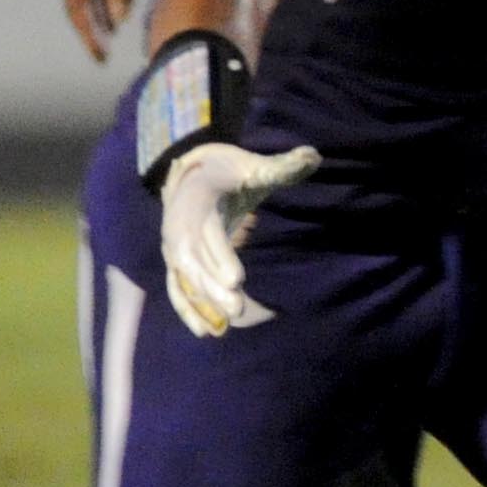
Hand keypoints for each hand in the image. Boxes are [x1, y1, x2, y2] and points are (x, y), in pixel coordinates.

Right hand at [64, 0, 159, 63]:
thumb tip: (115, 20)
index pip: (76, 5)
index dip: (86, 33)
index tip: (99, 55)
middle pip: (79, 3)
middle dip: (89, 31)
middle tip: (102, 58)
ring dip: (99, 18)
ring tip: (110, 43)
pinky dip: (109, 1)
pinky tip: (119, 16)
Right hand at [156, 141, 320, 337]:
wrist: (189, 171)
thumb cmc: (226, 169)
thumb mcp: (250, 164)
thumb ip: (280, 165)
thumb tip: (314, 155)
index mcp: (195, 202)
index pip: (206, 234)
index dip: (219, 257)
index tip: (236, 280)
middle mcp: (178, 227)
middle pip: (193, 262)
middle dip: (212, 287)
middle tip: (237, 308)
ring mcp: (173, 246)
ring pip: (184, 279)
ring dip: (201, 303)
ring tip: (225, 326)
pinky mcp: (175, 261)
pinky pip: (177, 288)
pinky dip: (188, 310)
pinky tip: (206, 331)